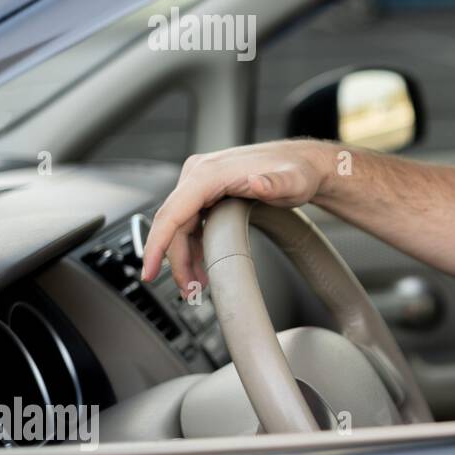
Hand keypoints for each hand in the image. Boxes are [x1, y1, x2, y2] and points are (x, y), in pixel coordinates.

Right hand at [140, 139, 332, 291]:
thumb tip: (258, 182)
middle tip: (187, 290)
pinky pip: (190, 222)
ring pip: (179, 226)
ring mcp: (202, 182)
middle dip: (174, 260)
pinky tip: (202, 266)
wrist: (305, 164)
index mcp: (209, 172)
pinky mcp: (207, 191)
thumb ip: (276, 183)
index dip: (157, 244)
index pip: (172, 212)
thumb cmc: (298, 171)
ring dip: (184, 257)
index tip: (149, 270)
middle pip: (172, 224)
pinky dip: (193, 246)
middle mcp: (199, 173)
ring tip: (196, 284)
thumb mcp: (292, 181)